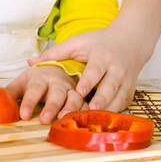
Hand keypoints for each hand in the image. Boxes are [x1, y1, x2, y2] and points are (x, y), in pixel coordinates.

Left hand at [6, 64, 81, 123]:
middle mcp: (58, 84)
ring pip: (74, 99)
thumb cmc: (37, 80)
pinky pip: (86, 105)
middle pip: (56, 95)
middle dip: (51, 107)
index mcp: (41, 79)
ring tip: (64, 120)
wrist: (59, 68)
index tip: (24, 115)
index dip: (29, 102)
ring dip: (70, 109)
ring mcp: (71, 90)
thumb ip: (10, 93)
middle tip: (45, 120)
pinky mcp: (82, 98)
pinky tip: (84, 121)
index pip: (34, 90)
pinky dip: (86, 112)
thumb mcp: (22, 82)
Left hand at [29, 27, 143, 111]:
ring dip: (107, 109)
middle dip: (100, 100)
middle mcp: (116, 68)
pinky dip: (115, 112)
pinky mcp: (130, 89)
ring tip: (95, 120)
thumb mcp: (77, 43)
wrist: (130, 41)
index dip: (88, 81)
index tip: (79, 92)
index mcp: (101, 56)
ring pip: (118, 97)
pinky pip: (124, 103)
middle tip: (89, 111)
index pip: (95, 70)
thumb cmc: (98, 42)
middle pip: (109, 86)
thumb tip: (30, 63)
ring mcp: (125, 79)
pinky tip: (104, 120)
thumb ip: (54, 53)